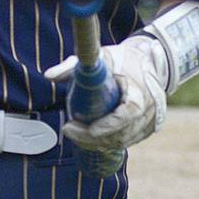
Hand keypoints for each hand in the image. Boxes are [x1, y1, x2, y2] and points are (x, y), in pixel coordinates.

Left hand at [45, 35, 168, 151]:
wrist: (150, 62)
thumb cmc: (123, 59)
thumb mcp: (100, 56)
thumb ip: (73, 66)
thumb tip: (48, 75)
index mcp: (140, 92)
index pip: (126, 115)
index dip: (107, 125)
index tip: (87, 128)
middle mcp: (148, 112)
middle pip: (120, 134)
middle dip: (92, 137)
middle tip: (68, 129)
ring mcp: (148, 123)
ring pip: (122, 142)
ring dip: (97, 142)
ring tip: (74, 133)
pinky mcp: (146, 130)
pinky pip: (126, 142)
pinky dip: (107, 143)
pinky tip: (89, 138)